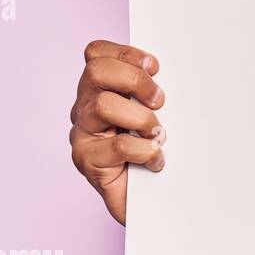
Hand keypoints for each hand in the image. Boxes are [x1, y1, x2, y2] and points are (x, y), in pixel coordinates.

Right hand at [69, 40, 166, 224]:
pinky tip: (155, 160)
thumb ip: (151, 91)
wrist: (149, 201)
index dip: (125, 53)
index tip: (154, 67)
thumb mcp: (154, 113)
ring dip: (142, 118)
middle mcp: (84, 108)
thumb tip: (172, 73)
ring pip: (104, 106)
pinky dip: (145, 151)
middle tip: (159, 100)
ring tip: (157, 135)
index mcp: (99, 89)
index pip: (96, 54)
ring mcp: (82, 134)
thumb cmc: (152, 151)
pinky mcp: (87, 161)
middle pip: (96, 72)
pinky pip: (118, 145)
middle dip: (135, 80)